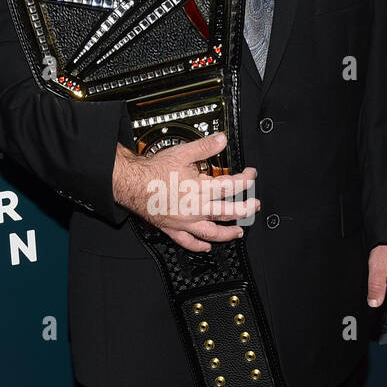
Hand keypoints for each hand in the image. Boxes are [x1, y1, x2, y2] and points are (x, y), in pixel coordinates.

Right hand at [112, 132, 258, 252]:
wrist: (132, 184)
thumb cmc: (154, 172)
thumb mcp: (182, 153)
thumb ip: (205, 147)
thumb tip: (221, 139)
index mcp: (201, 189)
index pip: (232, 186)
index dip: (246, 180)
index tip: (251, 175)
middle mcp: (196, 208)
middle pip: (228, 212)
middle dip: (245, 209)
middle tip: (255, 206)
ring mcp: (185, 221)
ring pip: (212, 232)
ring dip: (228, 233)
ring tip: (239, 232)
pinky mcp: (172, 229)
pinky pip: (188, 242)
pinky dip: (198, 246)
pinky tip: (206, 247)